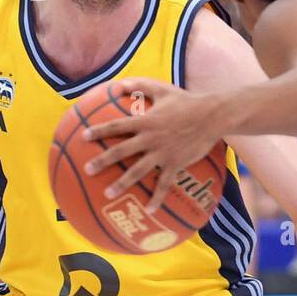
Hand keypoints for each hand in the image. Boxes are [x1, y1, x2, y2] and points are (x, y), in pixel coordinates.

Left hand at [82, 78, 221, 211]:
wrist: (212, 116)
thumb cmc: (186, 101)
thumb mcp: (162, 89)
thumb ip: (139, 85)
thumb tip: (116, 85)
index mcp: (146, 121)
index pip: (117, 126)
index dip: (99, 131)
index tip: (84, 137)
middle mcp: (150, 138)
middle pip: (121, 151)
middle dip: (102, 160)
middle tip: (87, 169)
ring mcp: (163, 153)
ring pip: (138, 171)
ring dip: (122, 183)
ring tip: (107, 193)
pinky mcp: (176, 164)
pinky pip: (164, 184)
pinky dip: (157, 198)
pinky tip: (149, 210)